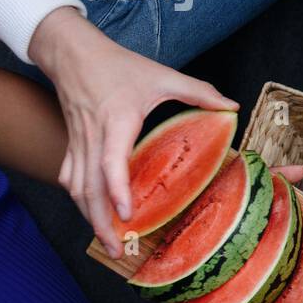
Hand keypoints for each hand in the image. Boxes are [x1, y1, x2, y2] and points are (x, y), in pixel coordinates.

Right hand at [29, 7, 237, 256]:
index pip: (111, 162)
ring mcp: (78, 142)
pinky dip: (80, 201)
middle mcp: (93, 136)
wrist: (72, 53)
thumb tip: (232, 107)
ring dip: (89, 217)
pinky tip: (92, 216)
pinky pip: (70, 179)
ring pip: (76, 188)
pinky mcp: (71, 144)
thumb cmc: (118, 65)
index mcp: (117, 121)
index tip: (127, 215)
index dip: (118, 191)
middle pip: (89, 187)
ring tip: (107, 243)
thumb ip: (198, 91)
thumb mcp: (162, 75)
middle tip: (116, 250)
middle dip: (100, 222)